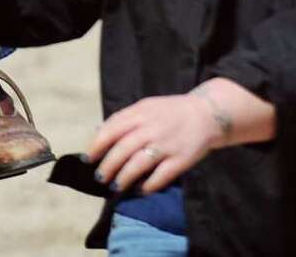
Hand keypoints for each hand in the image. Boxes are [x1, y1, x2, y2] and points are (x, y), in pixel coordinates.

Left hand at [85, 93, 221, 194]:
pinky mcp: (181, 159)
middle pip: (123, 149)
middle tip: (100, 177)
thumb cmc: (171, 112)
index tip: (88, 158)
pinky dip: (149, 185)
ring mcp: (167, 144)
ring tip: (115, 186)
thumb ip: (125, 118)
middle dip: (108, 166)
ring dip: (124, 177)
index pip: (112, 129)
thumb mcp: (146, 106)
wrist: (207, 113)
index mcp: (141, 112)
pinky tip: (141, 190)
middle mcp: (152, 128)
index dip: (97, 145)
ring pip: (139, 164)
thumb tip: (99, 133)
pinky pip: (161, 176)